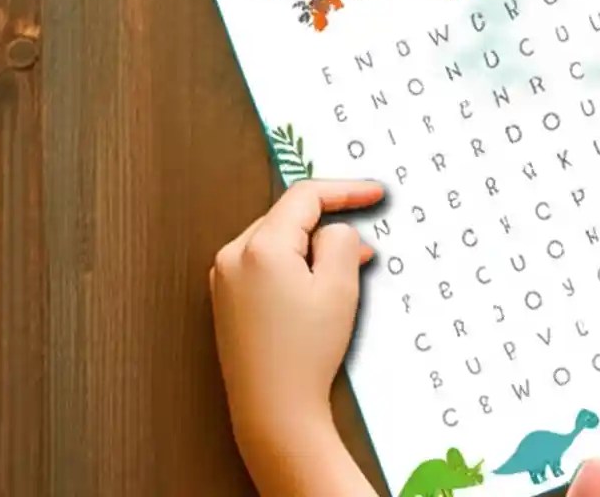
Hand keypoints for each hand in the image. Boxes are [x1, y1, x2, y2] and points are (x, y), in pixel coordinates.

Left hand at [210, 179, 384, 485]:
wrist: (274, 409)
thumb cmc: (306, 352)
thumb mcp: (338, 287)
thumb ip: (341, 242)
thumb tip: (335, 230)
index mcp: (260, 246)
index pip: (305, 197)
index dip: (346, 191)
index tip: (375, 194)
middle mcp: (233, 256)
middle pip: (288, 218)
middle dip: (328, 228)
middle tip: (364, 251)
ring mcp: (224, 279)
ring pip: (277, 242)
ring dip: (311, 249)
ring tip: (342, 278)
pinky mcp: (226, 301)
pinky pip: (264, 266)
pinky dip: (292, 267)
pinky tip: (314, 292)